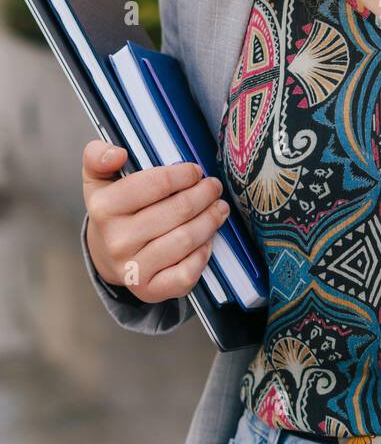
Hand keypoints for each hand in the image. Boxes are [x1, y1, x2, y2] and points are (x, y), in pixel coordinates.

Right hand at [82, 139, 230, 301]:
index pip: (156, 184)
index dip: (183, 174)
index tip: (196, 171)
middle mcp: (116, 240)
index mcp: (104, 208)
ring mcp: (132, 268)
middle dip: (204, 194)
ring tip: (219, 208)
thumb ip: (98, 157)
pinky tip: (207, 239)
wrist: (105, 256)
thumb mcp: (99, 180)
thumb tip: (117, 153)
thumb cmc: (113, 211)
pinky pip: (186, 273)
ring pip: (186, 239)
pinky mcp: (148, 290)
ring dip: (210, 220)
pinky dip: (203, 254)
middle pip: (178, 211)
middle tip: (214, 187)